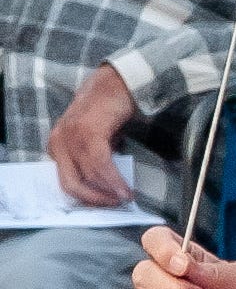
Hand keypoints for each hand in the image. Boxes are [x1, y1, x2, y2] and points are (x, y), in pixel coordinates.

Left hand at [47, 64, 135, 205]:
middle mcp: (58, 141)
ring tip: (126, 197)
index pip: (65, 181)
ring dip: (109, 192)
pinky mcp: (87, 132)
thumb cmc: (106, 110)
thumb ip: (91, 157)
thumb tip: (103, 182)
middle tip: (115, 204)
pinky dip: (114, 180)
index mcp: (57, 144)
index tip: (105, 204)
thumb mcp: (92, 138)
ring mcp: (71, 136)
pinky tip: (125, 188)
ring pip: (88, 176)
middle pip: (71, 184)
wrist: (115, 83)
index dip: (86, 197)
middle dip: (94, 200)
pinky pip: (100, 165)